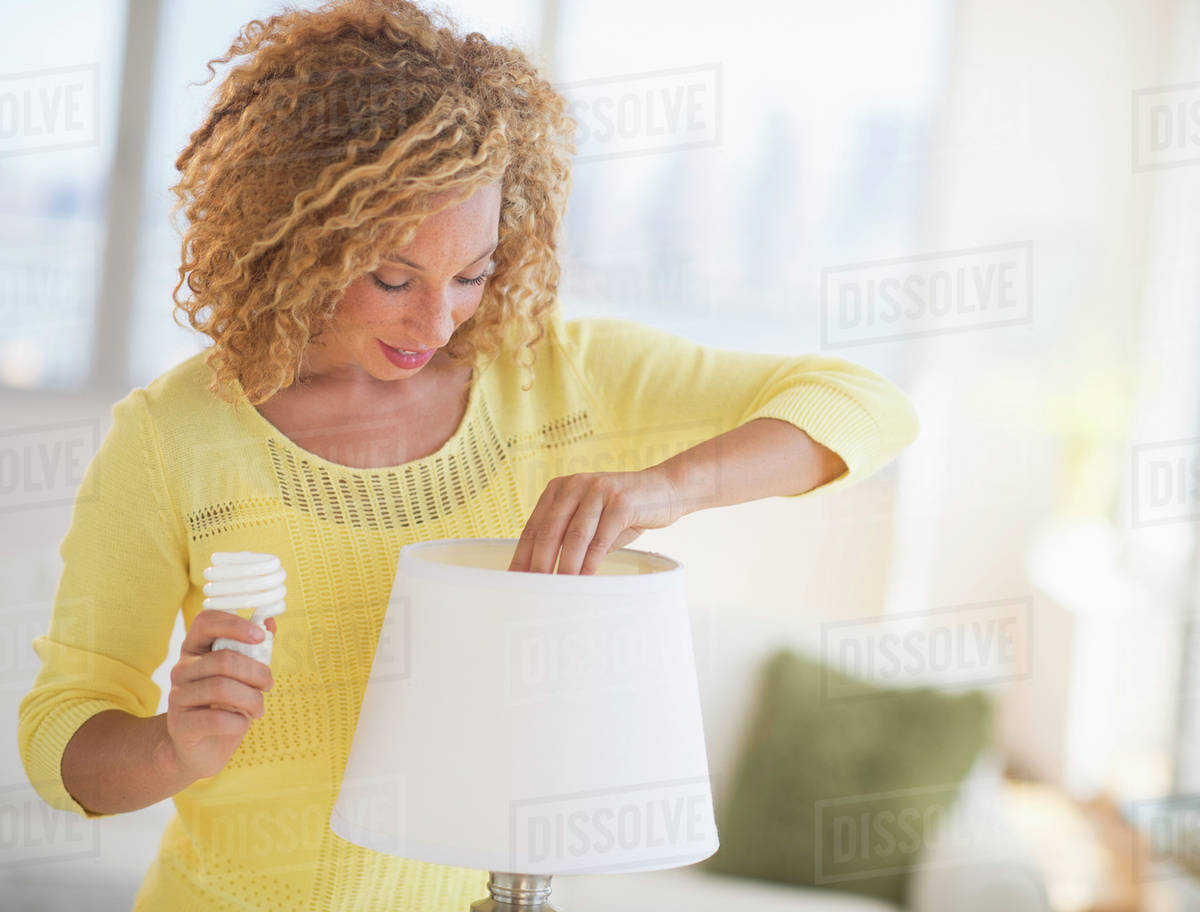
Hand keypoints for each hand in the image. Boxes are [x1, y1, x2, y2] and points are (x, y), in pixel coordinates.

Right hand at [163, 609, 276, 781]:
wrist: (200, 748)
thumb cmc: (225, 705)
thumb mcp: (243, 675)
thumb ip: (255, 649)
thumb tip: (270, 622)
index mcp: (196, 649)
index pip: (205, 621)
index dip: (234, 624)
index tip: (260, 636)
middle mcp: (182, 669)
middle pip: (224, 659)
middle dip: (257, 672)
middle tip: (268, 684)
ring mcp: (177, 696)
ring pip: (222, 689)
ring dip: (252, 699)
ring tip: (258, 708)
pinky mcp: (180, 725)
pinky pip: (218, 719)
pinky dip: (239, 722)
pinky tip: (242, 723)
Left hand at [507, 467, 681, 574]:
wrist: (664, 489)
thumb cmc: (622, 511)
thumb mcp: (590, 519)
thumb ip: (568, 538)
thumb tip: (543, 574)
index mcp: (559, 489)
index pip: (534, 526)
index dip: (522, 555)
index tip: (514, 580)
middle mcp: (575, 485)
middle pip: (549, 530)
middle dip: (539, 564)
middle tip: (534, 590)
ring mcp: (598, 490)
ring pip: (574, 536)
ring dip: (565, 566)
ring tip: (559, 590)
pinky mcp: (621, 501)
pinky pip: (601, 538)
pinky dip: (591, 562)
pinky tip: (585, 579)